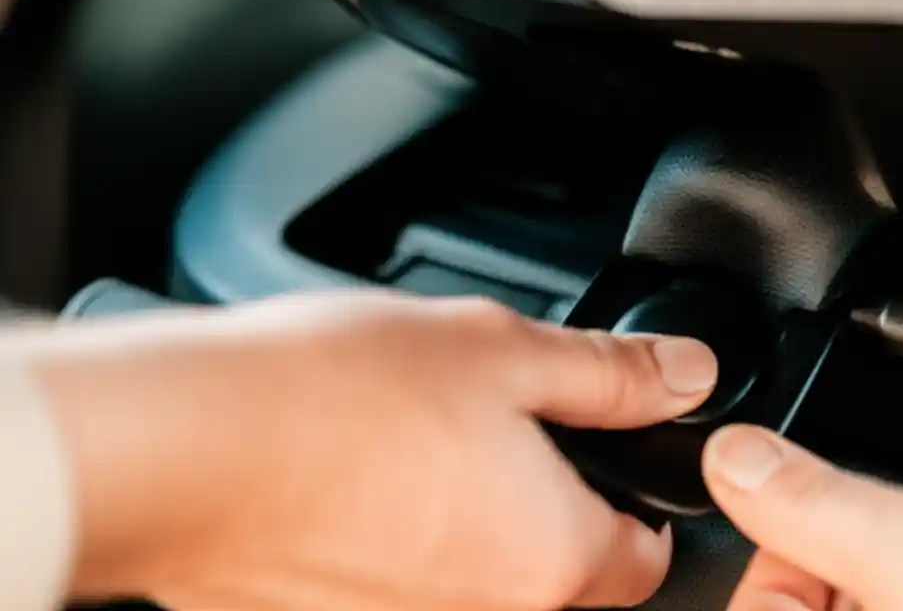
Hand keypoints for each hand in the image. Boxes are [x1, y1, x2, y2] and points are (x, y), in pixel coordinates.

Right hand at [16, 291, 717, 609]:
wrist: (182, 447)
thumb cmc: (334, 398)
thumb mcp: (502, 351)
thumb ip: (611, 375)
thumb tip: (685, 375)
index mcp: (553, 559)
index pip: (644, 560)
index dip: (640, 504)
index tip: (614, 465)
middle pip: (558, 575)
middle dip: (546, 508)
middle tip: (498, 430)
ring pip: (474, 582)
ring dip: (466, 523)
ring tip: (415, 443)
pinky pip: (396, 588)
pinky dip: (396, 544)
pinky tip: (357, 480)